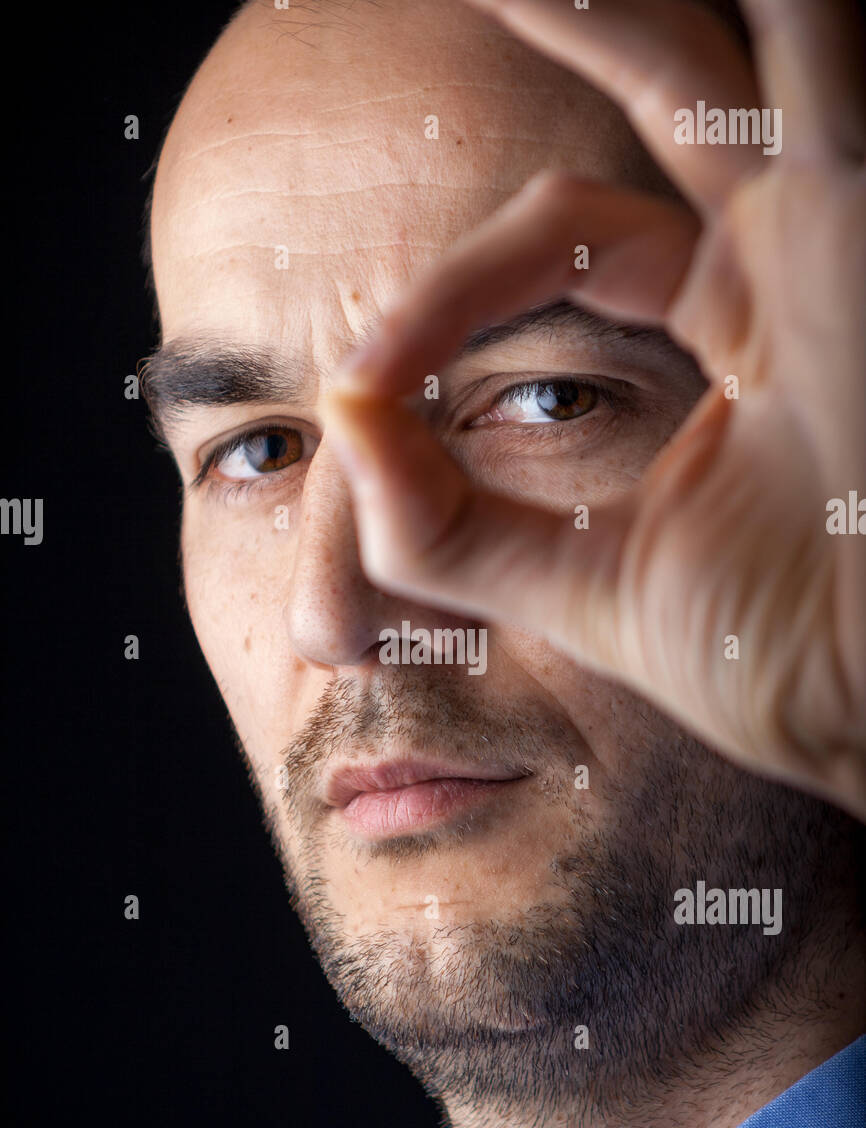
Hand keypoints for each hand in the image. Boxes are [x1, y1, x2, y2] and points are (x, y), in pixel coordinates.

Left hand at [321, 0, 865, 819]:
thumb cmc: (777, 657)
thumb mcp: (583, 583)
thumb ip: (451, 526)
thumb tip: (336, 425)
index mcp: (735, 315)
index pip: (567, 235)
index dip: (449, 293)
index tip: (362, 376)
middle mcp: (793, 249)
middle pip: (668, 79)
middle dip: (577, 13)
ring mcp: (842, 220)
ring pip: (724, 48)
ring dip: (617, 1)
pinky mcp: (865, 210)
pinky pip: (808, 58)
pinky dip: (763, 14)